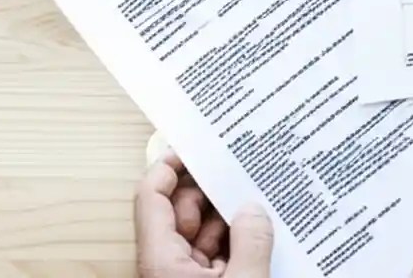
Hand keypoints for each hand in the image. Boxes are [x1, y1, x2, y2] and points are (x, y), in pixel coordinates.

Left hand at [135, 151, 274, 277]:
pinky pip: (212, 254)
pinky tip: (259, 239)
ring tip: (261, 209)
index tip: (197, 148)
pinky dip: (233, 243)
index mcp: (161, 259)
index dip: (170, 166)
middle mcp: (164, 265)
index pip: (152, 197)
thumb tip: (254, 210)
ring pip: (199, 232)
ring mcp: (180, 276)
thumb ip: (251, 244)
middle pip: (178, 211)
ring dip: (227, 220)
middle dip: (211, 194)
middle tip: (243, 178)